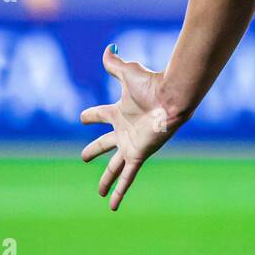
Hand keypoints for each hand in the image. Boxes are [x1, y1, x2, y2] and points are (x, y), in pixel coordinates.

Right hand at [80, 46, 177, 209]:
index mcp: (120, 112)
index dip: (91, 116)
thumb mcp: (128, 73)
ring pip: (114, 166)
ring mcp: (131, 144)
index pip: (100, 115)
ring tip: (100, 192)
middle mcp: (125, 130)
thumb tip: (109, 48)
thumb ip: (115, 63)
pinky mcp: (138, 154)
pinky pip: (127, 177)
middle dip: (94, 150)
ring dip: (106, 179)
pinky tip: (113, 206)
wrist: (172, 98)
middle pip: (105, 143)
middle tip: (83, 157)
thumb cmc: (152, 84)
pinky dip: (120, 192)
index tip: (82, 118)